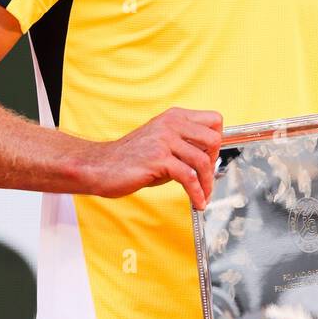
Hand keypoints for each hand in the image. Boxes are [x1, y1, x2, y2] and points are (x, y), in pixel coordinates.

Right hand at [89, 107, 222, 208]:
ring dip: (207, 183)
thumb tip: (209, 160)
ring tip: (204, 196)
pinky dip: (197, 193)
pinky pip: (189, 177)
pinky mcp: (158, 159)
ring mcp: (164, 140)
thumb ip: (184, 146)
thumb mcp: (162, 143)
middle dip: (214, 162)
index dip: (216, 141)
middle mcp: (171, 124)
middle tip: (206, 177)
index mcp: (174, 117)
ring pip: (202, 161)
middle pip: (213, 139)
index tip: (211, 158)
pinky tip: (197, 202)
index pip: (214, 119)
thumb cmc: (131, 158)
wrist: (100, 166)